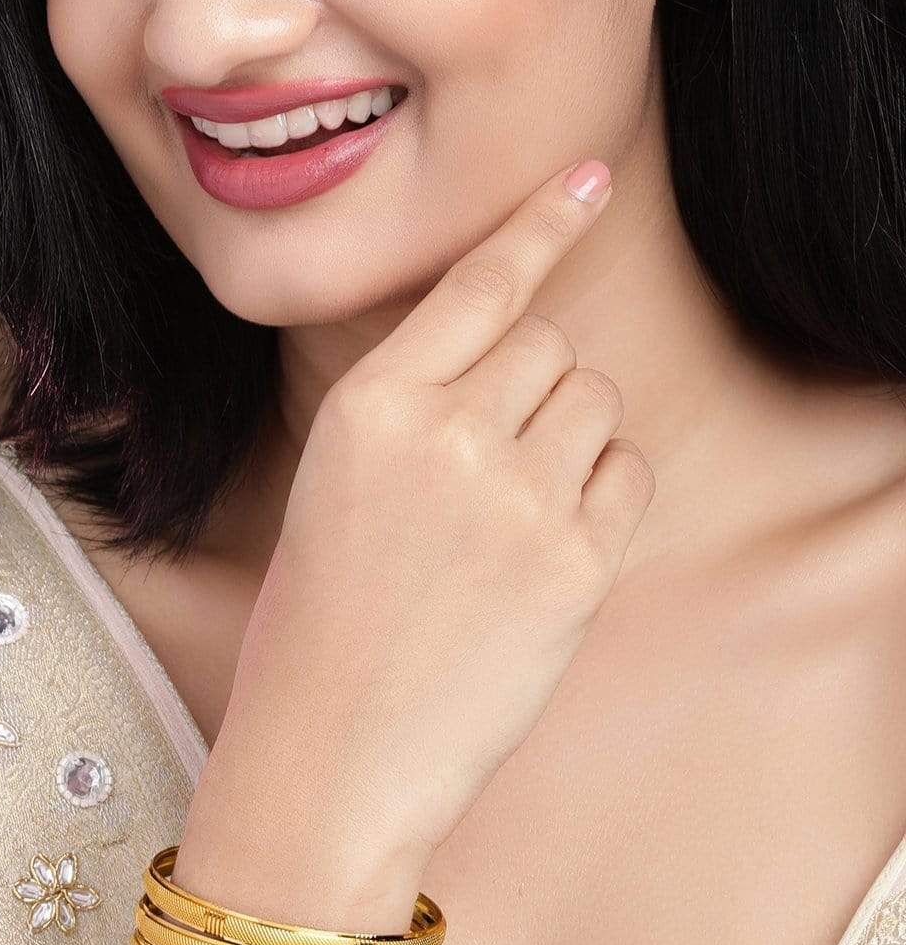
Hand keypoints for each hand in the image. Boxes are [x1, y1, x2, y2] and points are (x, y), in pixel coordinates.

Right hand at [207, 159, 654, 886]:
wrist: (330, 761)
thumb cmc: (316, 635)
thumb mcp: (330, 494)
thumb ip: (413, 418)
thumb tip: (512, 370)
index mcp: (369, 409)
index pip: (478, 286)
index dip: (539, 226)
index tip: (589, 183)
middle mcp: (446, 435)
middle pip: (550, 343)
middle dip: (537, 387)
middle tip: (498, 464)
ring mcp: (518, 500)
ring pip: (596, 400)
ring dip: (573, 436)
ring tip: (517, 513)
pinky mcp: (575, 567)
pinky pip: (629, 474)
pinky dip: (605, 493)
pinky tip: (551, 546)